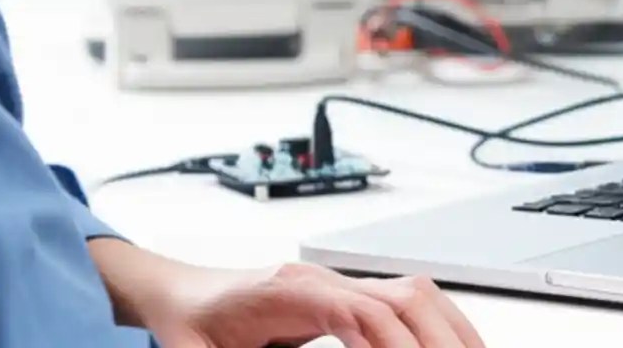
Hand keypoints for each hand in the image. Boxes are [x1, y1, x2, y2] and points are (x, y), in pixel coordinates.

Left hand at [151, 263, 485, 347]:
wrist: (174, 293)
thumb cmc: (187, 323)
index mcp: (289, 292)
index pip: (362, 311)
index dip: (396, 342)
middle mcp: (320, 281)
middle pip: (403, 294)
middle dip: (442, 334)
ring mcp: (334, 283)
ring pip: (411, 292)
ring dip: (448, 325)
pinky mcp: (340, 296)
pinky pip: (399, 301)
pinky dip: (431, 323)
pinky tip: (446, 343)